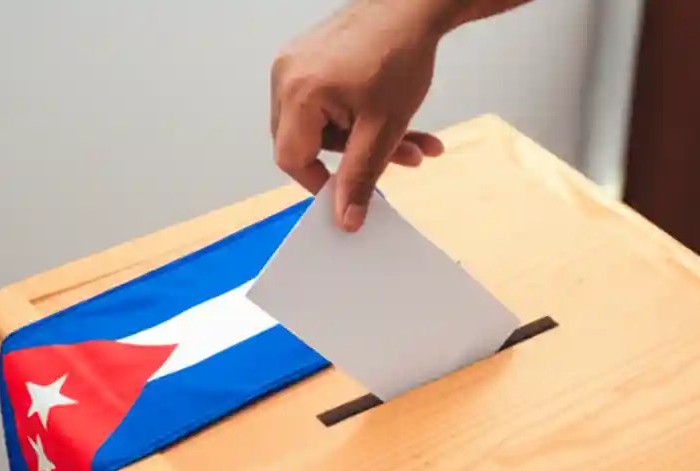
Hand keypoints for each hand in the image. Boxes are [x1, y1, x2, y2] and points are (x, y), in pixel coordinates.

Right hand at [270, 1, 446, 231]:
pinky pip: (326, 101)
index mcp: (298, 93)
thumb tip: (345, 220)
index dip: (320, 184)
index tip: (350, 194)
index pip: (291, 159)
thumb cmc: (400, 55)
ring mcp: (296, 62)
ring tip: (412, 140)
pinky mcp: (310, 55)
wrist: (414, 5)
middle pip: (307, 142)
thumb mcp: (383, 128)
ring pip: (323, 123)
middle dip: (355, 157)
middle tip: (399, 159)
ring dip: (366, 138)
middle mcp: (286, 75)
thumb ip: (361, 177)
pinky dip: (358, 115)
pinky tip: (393, 117)